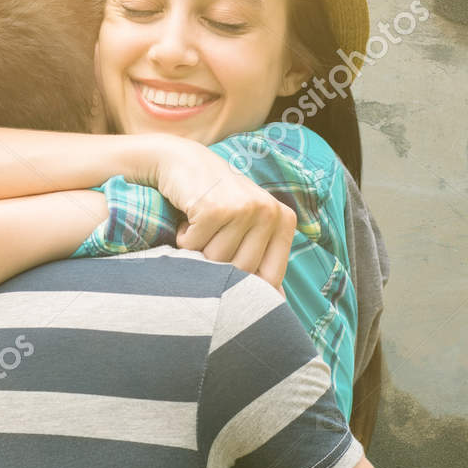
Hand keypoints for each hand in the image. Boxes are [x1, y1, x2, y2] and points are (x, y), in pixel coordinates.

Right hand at [147, 136, 296, 288]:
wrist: (183, 163)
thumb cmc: (218, 201)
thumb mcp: (249, 227)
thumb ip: (263, 260)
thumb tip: (278, 303)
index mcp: (283, 220)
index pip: (270, 278)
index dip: (246, 286)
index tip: (229, 279)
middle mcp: (269, 212)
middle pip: (241, 272)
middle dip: (217, 264)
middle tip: (211, 240)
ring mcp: (243, 208)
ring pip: (216, 261)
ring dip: (198, 250)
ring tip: (201, 226)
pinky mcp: (215, 207)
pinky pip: (194, 246)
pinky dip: (184, 238)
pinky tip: (189, 218)